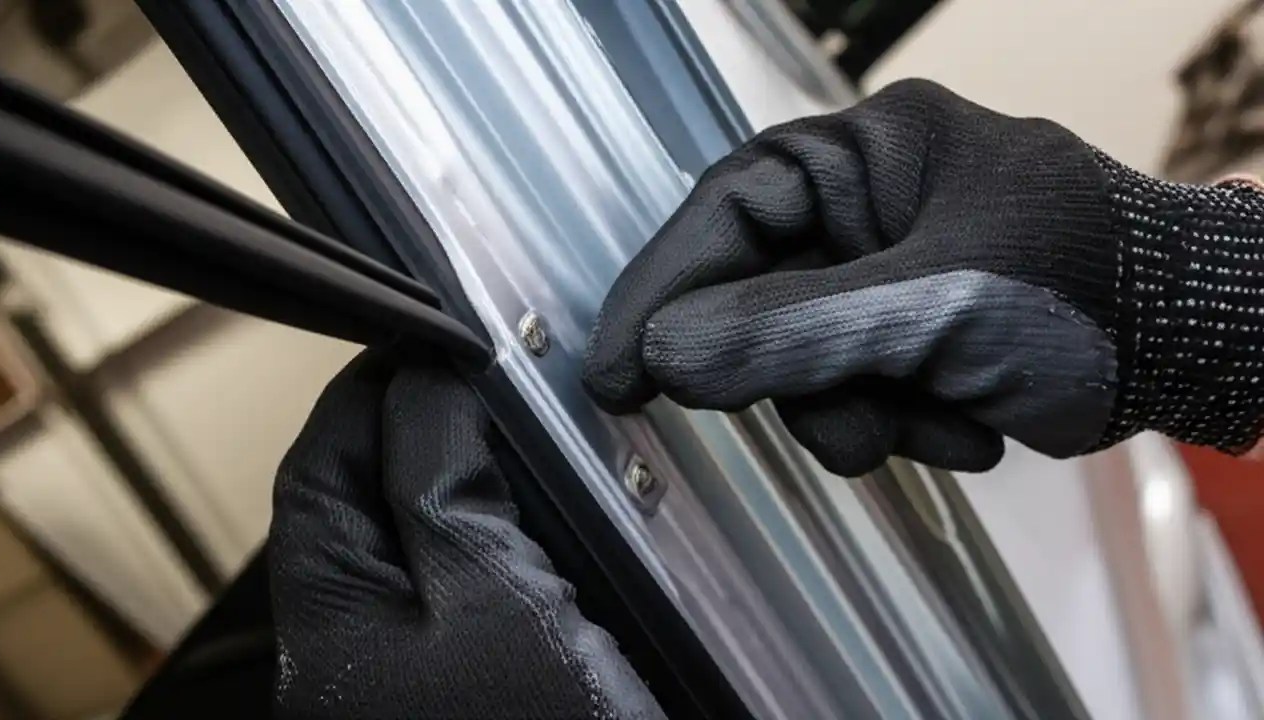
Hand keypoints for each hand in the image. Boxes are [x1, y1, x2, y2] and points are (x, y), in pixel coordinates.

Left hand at [269, 349, 660, 718]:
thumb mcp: (493, 593)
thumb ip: (440, 480)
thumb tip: (423, 382)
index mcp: (334, 623)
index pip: (320, 470)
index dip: (371, 392)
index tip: (428, 343)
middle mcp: (356, 651)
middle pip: (367, 504)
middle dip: (424, 437)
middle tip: (492, 391)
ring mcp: (409, 672)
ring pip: (424, 546)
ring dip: (470, 492)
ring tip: (531, 455)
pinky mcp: (467, 685)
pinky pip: (467, 592)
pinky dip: (503, 547)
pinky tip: (554, 539)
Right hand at [583, 79, 1263, 475]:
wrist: (1198, 346)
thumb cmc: (1090, 286)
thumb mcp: (934, 303)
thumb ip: (795, 330)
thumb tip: (667, 354)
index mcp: (868, 155)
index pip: (730, 208)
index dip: (663, 287)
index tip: (618, 370)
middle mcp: (868, 209)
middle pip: (762, 299)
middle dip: (801, 377)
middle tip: (839, 417)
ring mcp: (887, 275)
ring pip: (805, 361)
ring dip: (861, 412)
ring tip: (940, 420)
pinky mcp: (911, 335)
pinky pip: (854, 390)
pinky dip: (901, 422)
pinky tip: (970, 423)